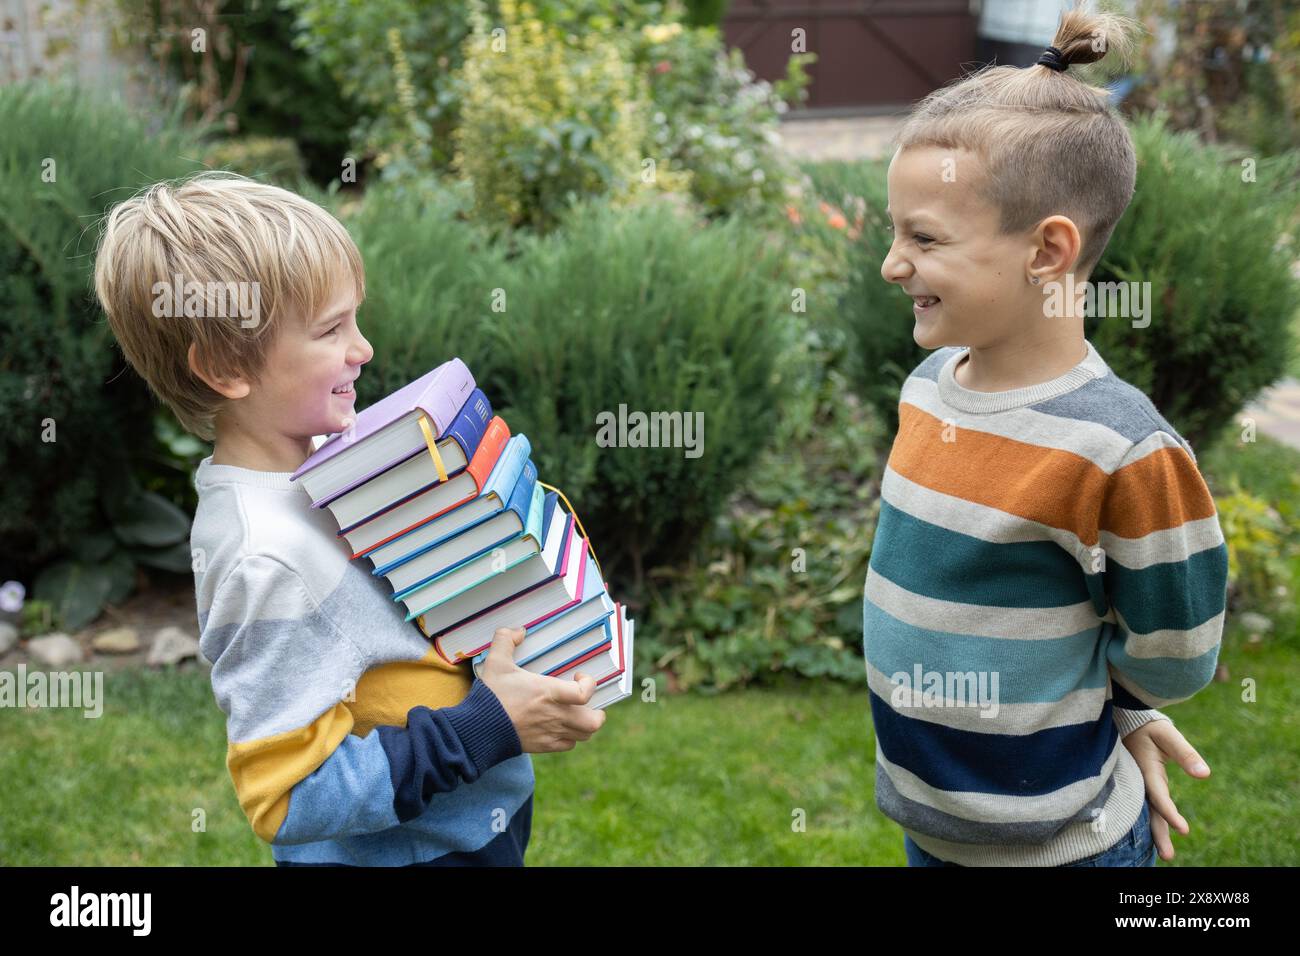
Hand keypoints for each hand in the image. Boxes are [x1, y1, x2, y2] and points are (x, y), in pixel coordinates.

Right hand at [477, 626, 606, 753]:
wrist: (478, 730)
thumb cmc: (491, 696)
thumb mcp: (496, 662)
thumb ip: (505, 640)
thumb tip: (519, 630)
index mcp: (548, 693)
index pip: (584, 694)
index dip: (589, 684)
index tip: (579, 676)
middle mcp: (555, 715)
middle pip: (593, 722)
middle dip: (597, 711)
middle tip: (586, 701)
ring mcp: (551, 733)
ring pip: (584, 735)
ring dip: (585, 724)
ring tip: (576, 712)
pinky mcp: (544, 746)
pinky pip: (568, 745)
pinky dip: (571, 737)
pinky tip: (561, 726)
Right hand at [1122, 719, 1210, 860]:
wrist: (1127, 719)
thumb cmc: (1148, 726)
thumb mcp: (1168, 734)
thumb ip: (1186, 753)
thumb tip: (1205, 774)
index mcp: (1147, 771)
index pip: (1159, 797)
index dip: (1170, 813)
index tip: (1184, 830)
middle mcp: (1140, 781)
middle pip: (1150, 812)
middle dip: (1160, 834)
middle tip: (1169, 856)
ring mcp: (1139, 784)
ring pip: (1146, 811)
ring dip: (1155, 832)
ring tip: (1166, 854)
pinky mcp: (1141, 784)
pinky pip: (1145, 805)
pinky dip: (1151, 821)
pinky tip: (1156, 833)